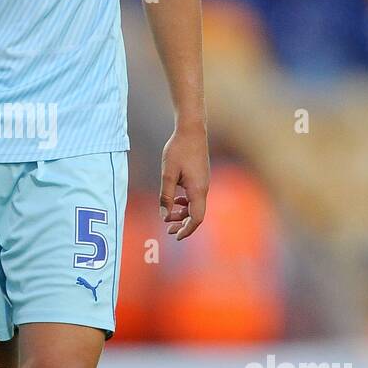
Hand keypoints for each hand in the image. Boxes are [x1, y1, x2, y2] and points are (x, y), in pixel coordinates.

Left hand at [160, 123, 208, 240]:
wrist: (192, 130)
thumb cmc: (178, 149)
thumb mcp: (167, 174)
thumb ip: (165, 196)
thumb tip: (163, 216)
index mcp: (197, 190)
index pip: (196, 218)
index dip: (187, 230)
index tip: (176, 237)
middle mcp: (204, 188)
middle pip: (196, 214)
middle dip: (183, 224)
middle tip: (169, 230)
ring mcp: (204, 182)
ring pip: (195, 205)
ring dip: (183, 213)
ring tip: (169, 216)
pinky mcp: (201, 177)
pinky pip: (195, 196)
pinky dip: (185, 203)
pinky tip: (175, 200)